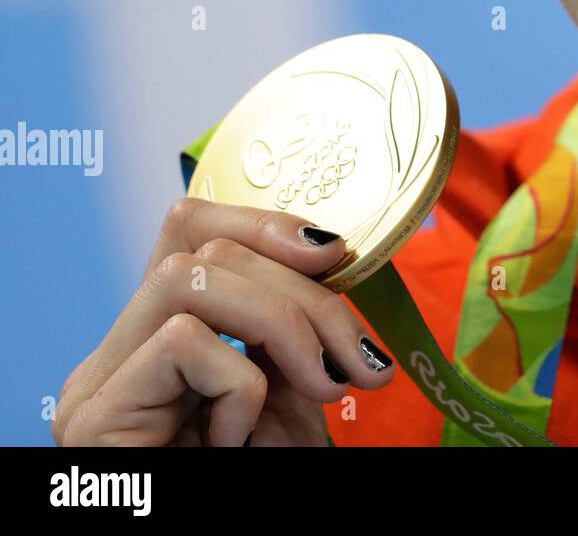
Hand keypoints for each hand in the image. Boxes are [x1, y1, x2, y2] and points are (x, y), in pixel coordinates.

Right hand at [52, 197, 395, 445]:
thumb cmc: (266, 483)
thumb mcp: (293, 391)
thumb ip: (294, 324)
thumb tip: (329, 251)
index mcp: (163, 337)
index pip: (189, 226)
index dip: (263, 220)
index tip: (335, 252)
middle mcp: (120, 352)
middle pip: (205, 248)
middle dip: (305, 291)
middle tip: (358, 358)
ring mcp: (99, 383)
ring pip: (190, 276)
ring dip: (281, 323)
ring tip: (324, 387)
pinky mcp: (93, 418)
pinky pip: (181, 342)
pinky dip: (237, 382)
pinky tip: (240, 438)